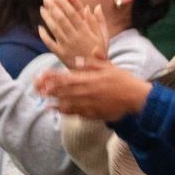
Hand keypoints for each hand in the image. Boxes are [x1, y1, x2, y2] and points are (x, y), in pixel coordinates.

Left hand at [35, 56, 151, 119]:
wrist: (135, 98)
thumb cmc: (124, 80)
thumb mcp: (109, 66)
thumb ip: (93, 63)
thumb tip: (79, 60)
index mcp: (90, 79)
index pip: (67, 78)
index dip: (53, 77)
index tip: (43, 76)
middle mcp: (87, 92)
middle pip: (64, 92)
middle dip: (50, 91)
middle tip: (39, 90)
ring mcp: (90, 104)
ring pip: (69, 104)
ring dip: (56, 103)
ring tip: (45, 103)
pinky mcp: (94, 114)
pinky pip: (77, 114)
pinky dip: (67, 113)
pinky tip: (60, 112)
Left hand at [39, 0, 108, 68]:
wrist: (94, 73)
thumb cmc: (100, 53)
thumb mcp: (103, 36)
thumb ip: (99, 21)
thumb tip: (94, 6)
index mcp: (85, 31)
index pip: (73, 13)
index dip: (65, 2)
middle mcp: (75, 37)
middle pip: (62, 18)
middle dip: (53, 6)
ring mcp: (67, 46)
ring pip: (54, 29)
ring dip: (47, 18)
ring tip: (42, 8)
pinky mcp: (61, 55)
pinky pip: (50, 44)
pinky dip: (44, 36)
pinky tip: (40, 28)